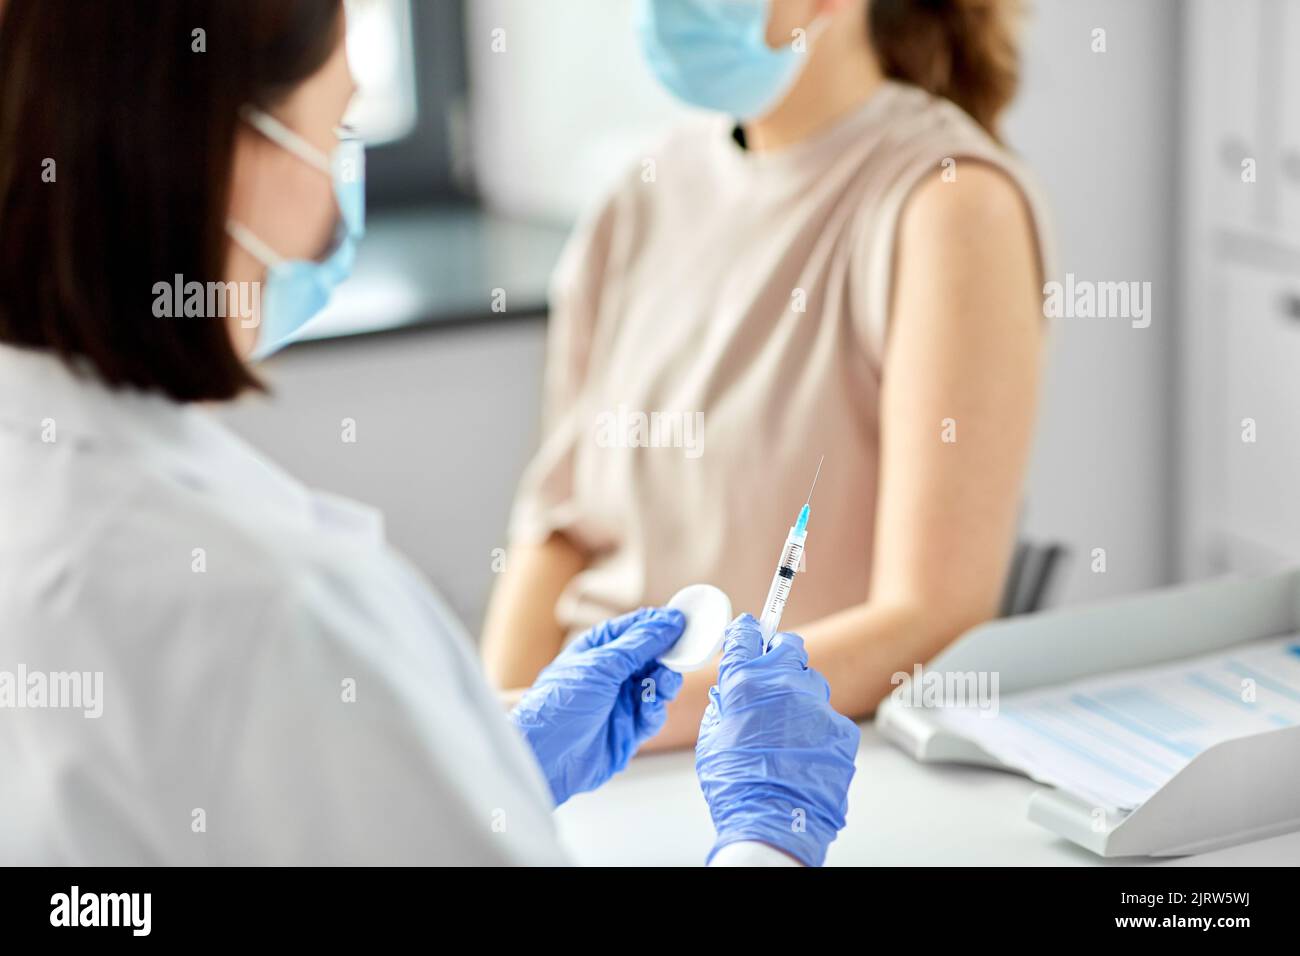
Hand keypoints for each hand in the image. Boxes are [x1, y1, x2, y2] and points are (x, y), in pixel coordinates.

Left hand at [510, 607, 684, 805]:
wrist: (547, 757)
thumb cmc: (560, 704)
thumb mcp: (602, 665)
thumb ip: (639, 645)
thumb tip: (668, 622)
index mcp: (596, 651)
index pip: (633, 629)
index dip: (657, 624)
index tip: (681, 620)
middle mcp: (609, 675)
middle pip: (650, 658)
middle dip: (665, 657)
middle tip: (679, 657)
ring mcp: (619, 702)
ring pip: (655, 686)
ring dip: (664, 684)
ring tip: (664, 684)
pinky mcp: (627, 730)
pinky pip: (653, 715)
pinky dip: (656, 710)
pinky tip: (650, 708)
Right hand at [696, 614, 859, 865]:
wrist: (774, 822)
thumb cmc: (737, 786)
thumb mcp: (712, 739)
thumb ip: (724, 707)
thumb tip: (730, 696)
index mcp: (746, 682)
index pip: (745, 635)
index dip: (744, 633)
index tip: (746, 632)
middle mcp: (784, 685)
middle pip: (787, 647)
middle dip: (778, 654)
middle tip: (770, 672)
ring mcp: (816, 705)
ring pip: (810, 682)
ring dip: (798, 693)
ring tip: (785, 726)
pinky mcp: (840, 728)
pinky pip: (826, 716)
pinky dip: (816, 726)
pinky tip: (803, 749)